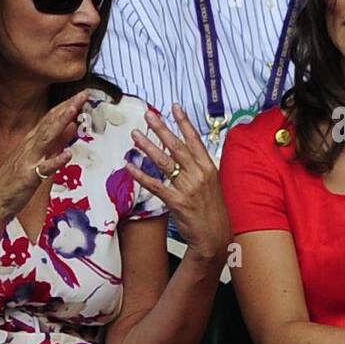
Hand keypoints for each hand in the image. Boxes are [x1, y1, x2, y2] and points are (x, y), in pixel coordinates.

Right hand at [0, 90, 87, 221]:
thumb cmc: (14, 181)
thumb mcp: (39, 157)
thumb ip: (56, 142)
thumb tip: (71, 126)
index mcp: (32, 141)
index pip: (50, 118)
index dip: (66, 106)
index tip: (81, 94)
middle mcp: (30, 147)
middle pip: (50, 123)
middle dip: (66, 108)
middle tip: (82, 94)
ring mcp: (28, 160)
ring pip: (46, 139)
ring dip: (59, 124)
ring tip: (73, 111)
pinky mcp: (27, 177)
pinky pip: (43, 169)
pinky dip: (55, 161)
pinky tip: (67, 154)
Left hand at [127, 103, 232, 263]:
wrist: (215, 236)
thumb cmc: (213, 210)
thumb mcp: (212, 184)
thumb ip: (199, 167)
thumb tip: (185, 152)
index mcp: (209, 167)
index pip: (194, 139)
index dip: (184, 122)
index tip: (174, 107)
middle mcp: (199, 174)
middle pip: (177, 146)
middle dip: (161, 128)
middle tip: (148, 115)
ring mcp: (188, 188)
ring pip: (165, 162)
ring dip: (148, 147)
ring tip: (135, 135)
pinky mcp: (177, 202)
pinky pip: (155, 185)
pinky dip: (141, 175)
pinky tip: (129, 166)